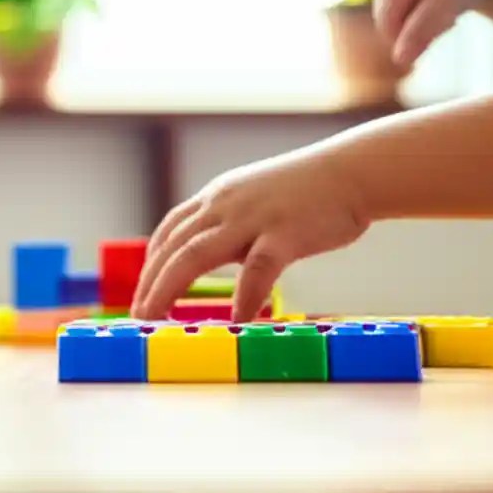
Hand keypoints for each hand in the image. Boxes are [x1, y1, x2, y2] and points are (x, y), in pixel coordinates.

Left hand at [130, 147, 371, 321]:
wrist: (353, 172)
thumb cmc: (309, 192)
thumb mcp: (254, 198)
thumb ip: (230, 223)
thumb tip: (211, 252)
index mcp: (217, 197)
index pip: (170, 229)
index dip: (151, 261)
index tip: (143, 288)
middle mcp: (225, 204)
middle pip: (172, 247)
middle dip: (150, 282)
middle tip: (138, 314)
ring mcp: (252, 218)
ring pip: (195, 255)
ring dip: (169, 289)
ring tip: (158, 318)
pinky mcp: (284, 234)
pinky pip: (257, 270)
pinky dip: (244, 297)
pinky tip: (236, 320)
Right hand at [374, 0, 492, 65]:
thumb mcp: (450, 2)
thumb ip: (423, 30)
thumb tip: (399, 60)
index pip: (388, 29)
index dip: (415, 38)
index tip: (449, 23)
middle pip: (392, 30)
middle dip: (421, 32)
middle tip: (451, 16)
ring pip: (400, 29)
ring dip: (426, 28)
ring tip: (449, 11)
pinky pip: (406, 23)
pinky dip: (426, 23)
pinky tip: (443, 10)